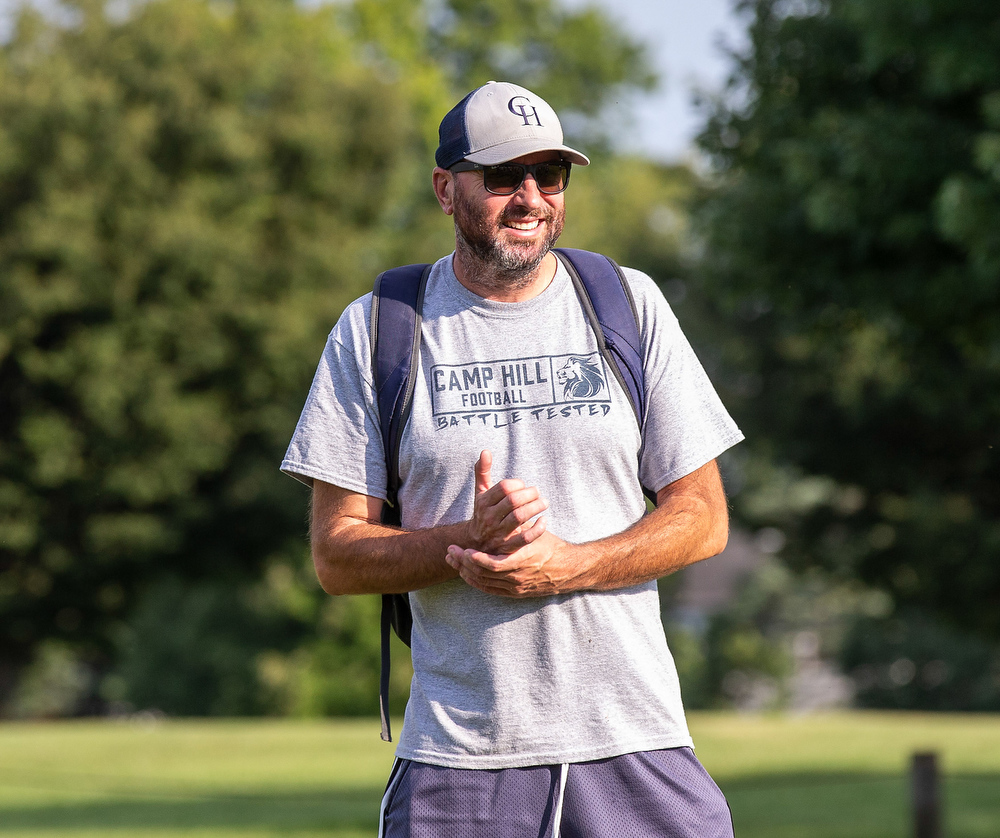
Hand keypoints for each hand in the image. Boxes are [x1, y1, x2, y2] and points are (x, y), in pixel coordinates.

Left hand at [446, 531, 587, 597]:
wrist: (566, 569)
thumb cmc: (548, 546)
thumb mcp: (533, 532)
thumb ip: (517, 523)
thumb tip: (502, 502)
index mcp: (521, 560)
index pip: (492, 564)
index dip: (475, 559)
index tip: (464, 549)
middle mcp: (516, 576)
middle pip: (482, 574)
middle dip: (463, 563)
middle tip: (450, 552)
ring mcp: (514, 587)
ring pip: (482, 583)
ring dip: (465, 571)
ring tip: (453, 560)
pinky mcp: (513, 593)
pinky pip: (489, 590)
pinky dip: (475, 582)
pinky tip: (465, 573)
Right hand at [468, 450, 548, 553]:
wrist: (476, 543)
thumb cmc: (483, 512)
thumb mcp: (480, 492)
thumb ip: (482, 471)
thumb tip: (485, 451)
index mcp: (483, 503)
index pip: (504, 487)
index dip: (518, 483)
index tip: (523, 485)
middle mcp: (489, 518)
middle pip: (513, 501)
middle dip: (530, 494)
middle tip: (537, 492)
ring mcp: (499, 533)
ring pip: (520, 517)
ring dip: (536, 507)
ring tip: (544, 502)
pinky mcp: (508, 547)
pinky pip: (525, 538)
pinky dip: (538, 529)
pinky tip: (544, 520)